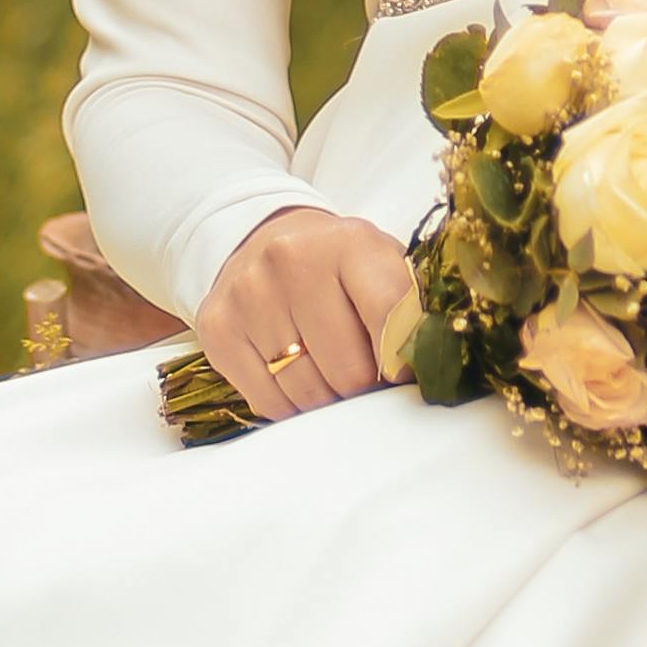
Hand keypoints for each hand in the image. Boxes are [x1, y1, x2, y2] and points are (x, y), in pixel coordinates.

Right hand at [197, 205, 418, 421]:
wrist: (263, 238)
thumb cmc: (339, 265)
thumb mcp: (383, 266)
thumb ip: (409, 312)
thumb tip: (429, 369)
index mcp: (350, 242)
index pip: (390, 318)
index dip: (403, 363)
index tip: (404, 377)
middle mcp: (292, 261)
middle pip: (349, 372)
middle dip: (365, 389)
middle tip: (366, 379)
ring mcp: (248, 294)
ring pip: (308, 394)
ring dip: (329, 401)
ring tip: (332, 377)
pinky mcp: (217, 328)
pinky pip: (268, 403)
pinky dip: (292, 407)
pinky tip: (297, 379)